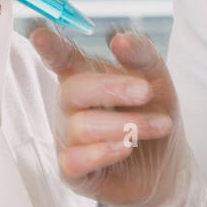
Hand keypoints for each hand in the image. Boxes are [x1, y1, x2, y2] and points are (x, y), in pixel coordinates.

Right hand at [28, 25, 206, 206]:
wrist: (167, 167)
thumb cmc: (154, 114)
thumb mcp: (156, 79)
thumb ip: (140, 54)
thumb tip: (119, 38)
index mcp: (85, 75)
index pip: (61, 57)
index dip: (49, 47)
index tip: (39, 35)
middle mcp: (71, 105)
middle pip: (74, 89)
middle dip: (112, 89)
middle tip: (146, 92)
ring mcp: (69, 138)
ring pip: (82, 126)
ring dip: (126, 124)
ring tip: (160, 125)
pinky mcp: (73, 171)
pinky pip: (75, 160)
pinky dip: (104, 152)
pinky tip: (127, 147)